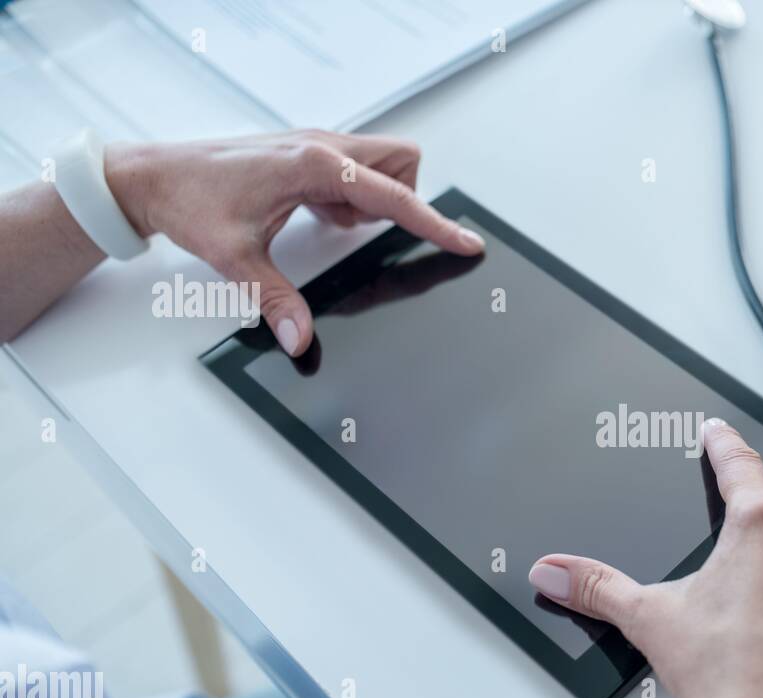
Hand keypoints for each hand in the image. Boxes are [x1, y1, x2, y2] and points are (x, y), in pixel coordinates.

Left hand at [104, 130, 483, 355]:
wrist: (151, 176)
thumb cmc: (190, 201)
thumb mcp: (234, 258)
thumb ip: (276, 301)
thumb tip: (301, 339)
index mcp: (315, 165)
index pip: (396, 197)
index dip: (435, 223)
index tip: (466, 241)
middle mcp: (322, 147)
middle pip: (402, 164)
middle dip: (402, 200)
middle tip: (363, 231)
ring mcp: (316, 147)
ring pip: (382, 166)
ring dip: (374, 199)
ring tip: (329, 225)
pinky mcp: (307, 155)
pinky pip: (355, 175)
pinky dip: (350, 200)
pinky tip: (315, 218)